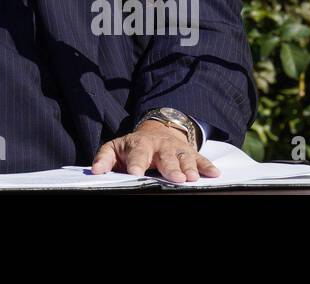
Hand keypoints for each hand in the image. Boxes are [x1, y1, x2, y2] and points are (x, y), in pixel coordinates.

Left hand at [92, 120, 218, 182]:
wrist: (158, 131)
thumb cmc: (133, 147)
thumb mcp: (116, 149)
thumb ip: (105, 158)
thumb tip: (95, 171)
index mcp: (138, 144)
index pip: (137, 154)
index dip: (136, 163)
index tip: (135, 174)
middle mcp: (159, 146)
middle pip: (165, 157)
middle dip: (170, 167)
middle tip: (176, 179)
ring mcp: (176, 148)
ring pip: (184, 157)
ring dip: (189, 167)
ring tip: (192, 178)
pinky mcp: (190, 152)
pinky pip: (200, 158)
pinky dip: (207, 166)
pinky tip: (214, 174)